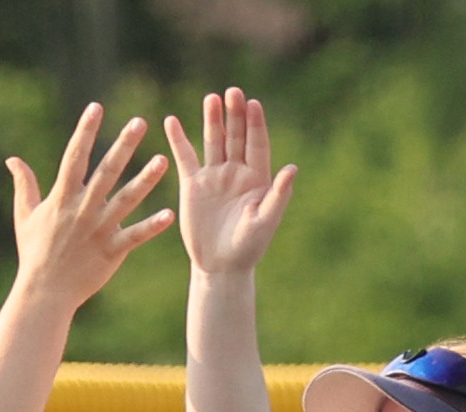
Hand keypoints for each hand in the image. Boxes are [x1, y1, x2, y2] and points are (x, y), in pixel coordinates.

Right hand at [5, 103, 172, 309]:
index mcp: (62, 199)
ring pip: (126, 200)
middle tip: (139, 122)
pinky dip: (151, 227)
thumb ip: (24, 185)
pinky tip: (170, 214)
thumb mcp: (25, 216)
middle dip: (122, 146)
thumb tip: (12, 159)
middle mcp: (82, 210)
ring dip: (145, 180)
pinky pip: (134, 236)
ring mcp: (98, 230)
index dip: (84, 131)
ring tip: (163, 160)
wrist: (43, 293)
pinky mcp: (111, 251)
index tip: (96, 107)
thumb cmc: (34, 254)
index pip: (74, 158)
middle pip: (105, 172)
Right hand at [165, 88, 295, 276]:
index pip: (257, 144)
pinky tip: (172, 121)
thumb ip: (279, 194)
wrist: (221, 264)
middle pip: (236, 137)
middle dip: (234, 115)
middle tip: (232, 92)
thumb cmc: (249, 246)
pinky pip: (185, 158)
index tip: (253, 104)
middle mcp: (237, 171)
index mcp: (258, 177)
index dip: (255, 124)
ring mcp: (214, 176)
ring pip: (213, 142)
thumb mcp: (266, 221)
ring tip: (211, 98)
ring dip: (212, 120)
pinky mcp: (193, 185)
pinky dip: (178, 140)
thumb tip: (293, 169)